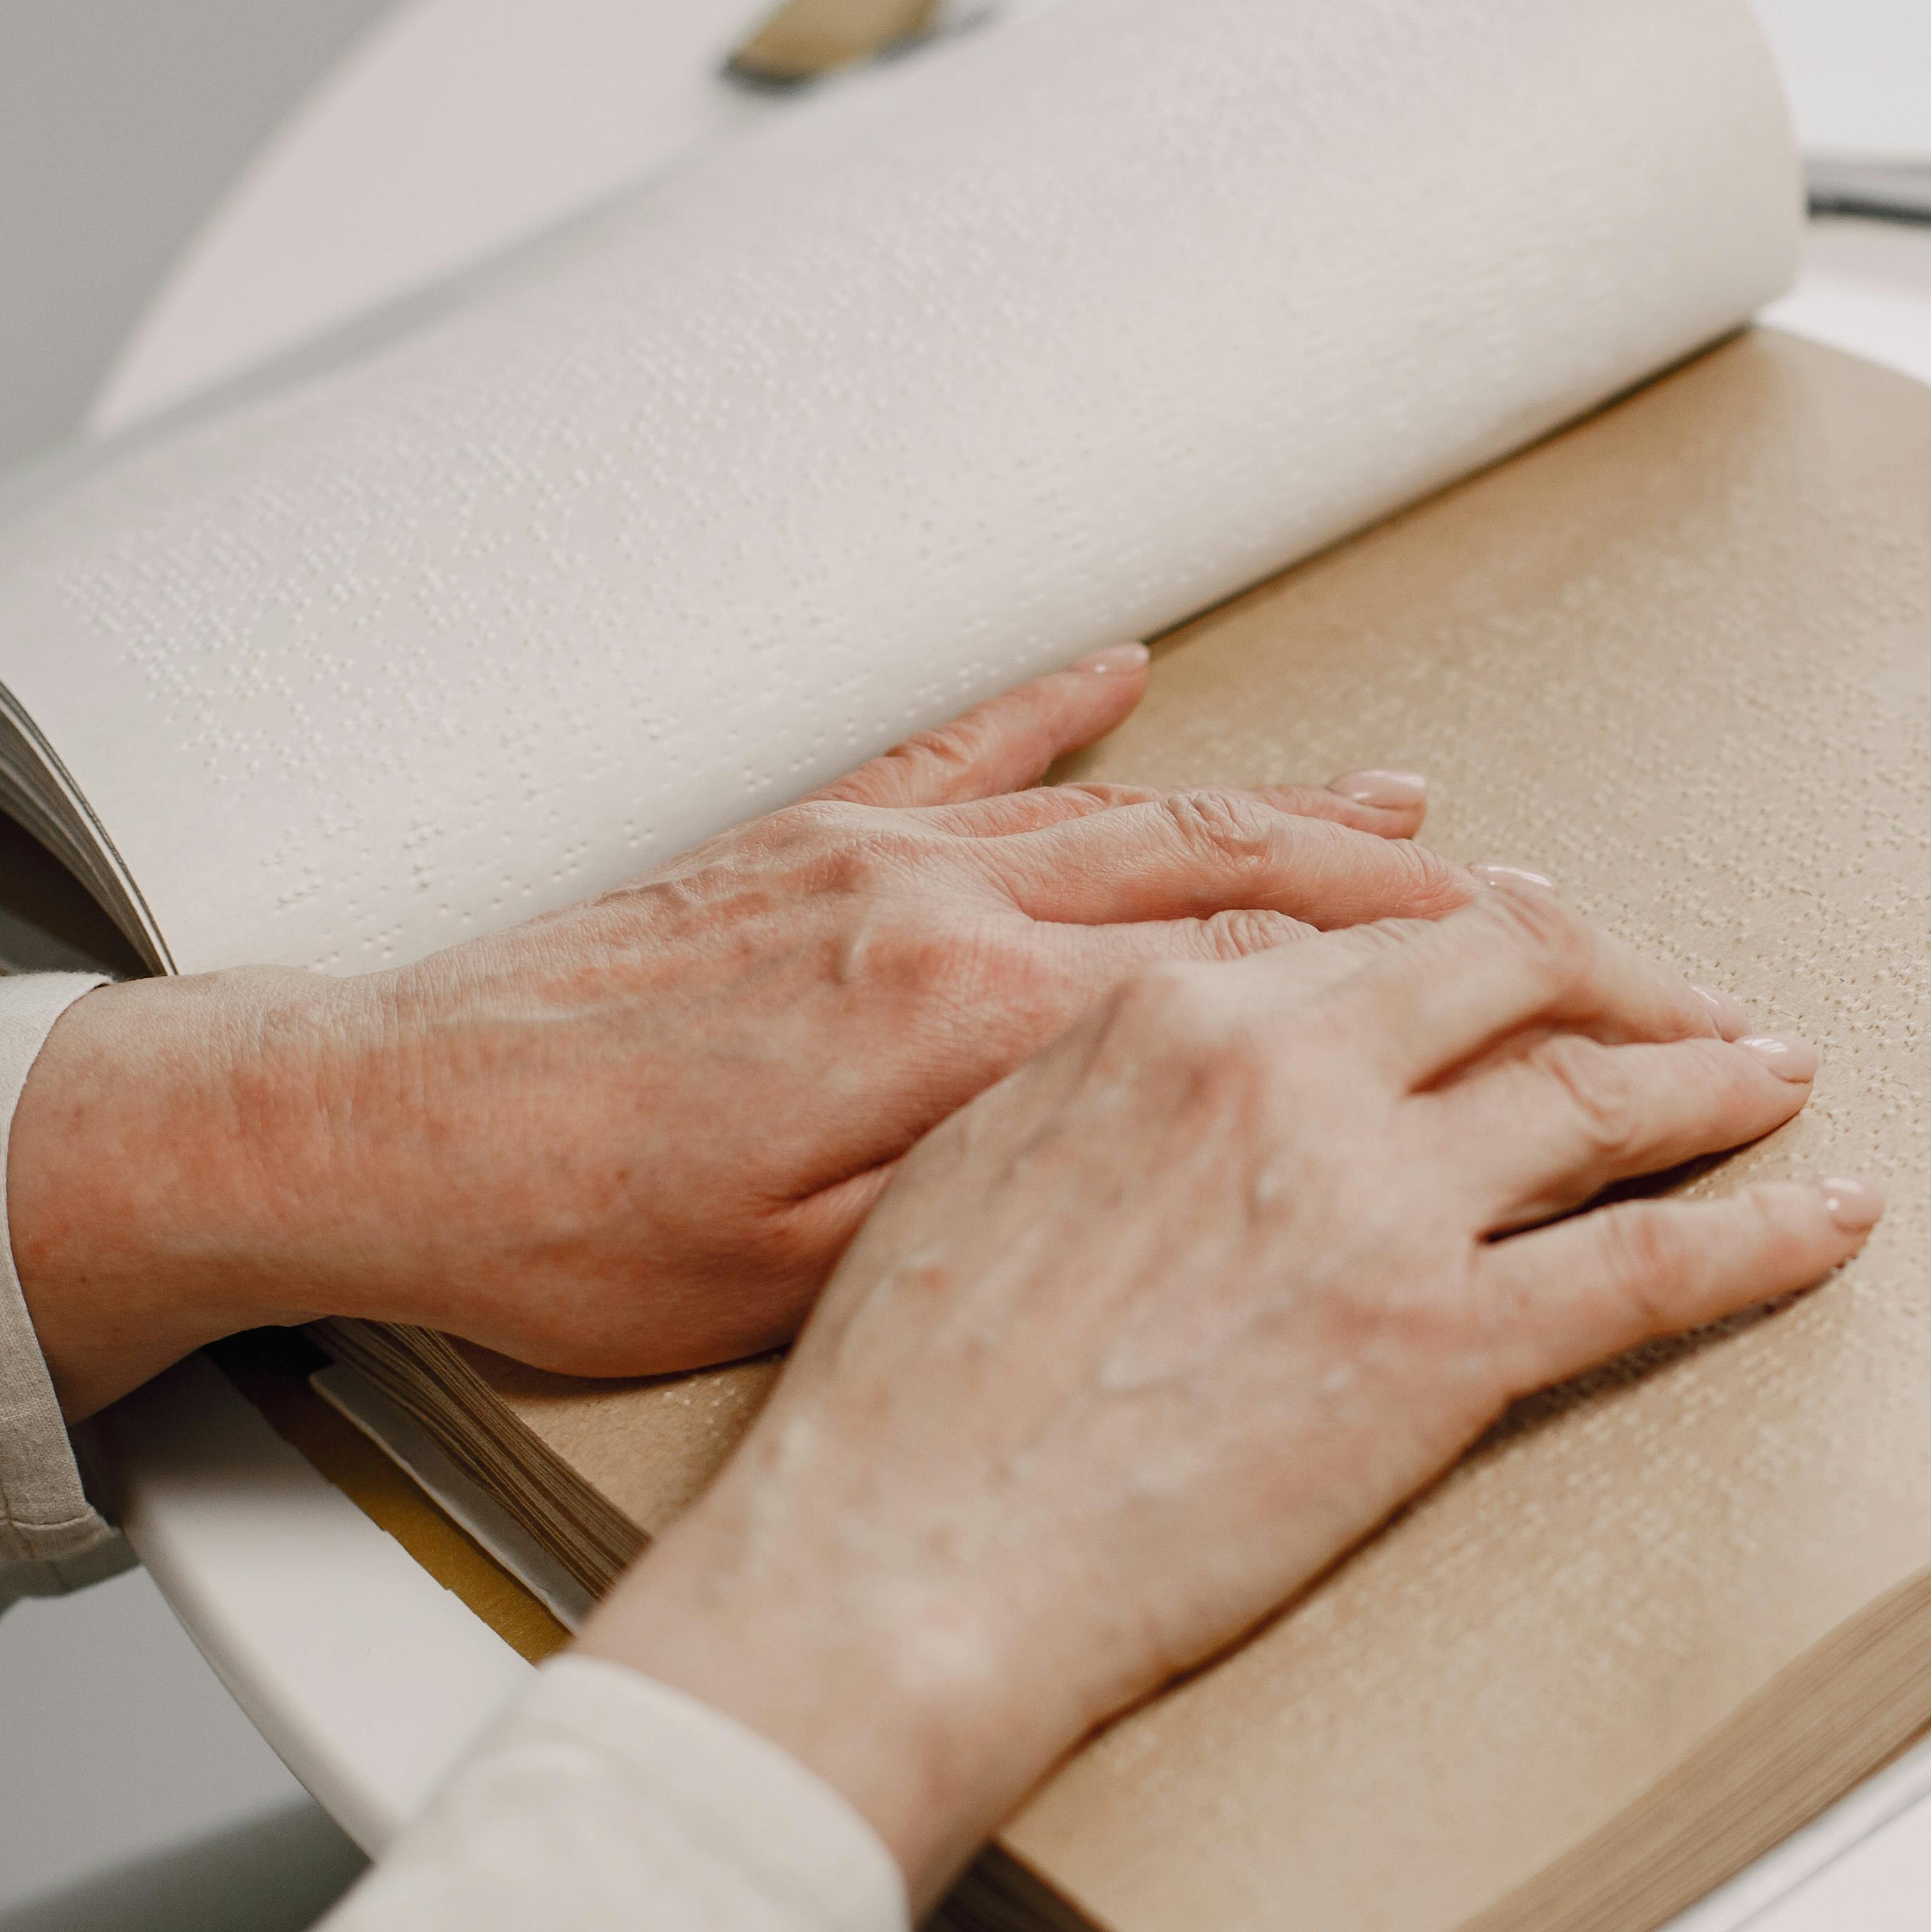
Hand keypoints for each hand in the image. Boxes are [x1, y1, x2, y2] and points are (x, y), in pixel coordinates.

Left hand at [8, 647, 1477, 1412]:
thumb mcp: (813, 1265)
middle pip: (1235, 882)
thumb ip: (1007, 1178)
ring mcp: (873, 859)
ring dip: (1288, 811)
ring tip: (1419, 815)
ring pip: (1135, 813)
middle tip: (1552, 917)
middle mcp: (942, 908)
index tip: (1542, 1023)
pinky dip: (1058, 707)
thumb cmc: (572, 1235)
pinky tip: (1129, 666)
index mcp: (966, 1027)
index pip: (1253, 996)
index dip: (1423, 1011)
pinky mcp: (798, 842)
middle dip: (1415, 902)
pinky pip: (965, 752)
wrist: (377, 1129)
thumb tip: (1171, 1134)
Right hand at [576, 879, 1882, 1898]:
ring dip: (1711, 1072)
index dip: (1464, 935)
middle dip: (1614, 973)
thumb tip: (1157, 1079)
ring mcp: (1376, 1201)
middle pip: (1508, 969)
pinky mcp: (1443, 1340)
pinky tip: (1832, 1214)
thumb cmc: (904, 1398)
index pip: (1365, 933)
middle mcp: (1286, 1071)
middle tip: (1678, 997)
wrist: (901, 1553)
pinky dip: (1765, 1234)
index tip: (1515, 945)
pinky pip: (1651, 1264)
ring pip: (1597, 1096)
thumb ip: (1098, 1087)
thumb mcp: (974, 1162)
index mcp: (1165, 1016)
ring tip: (1774, 1069)